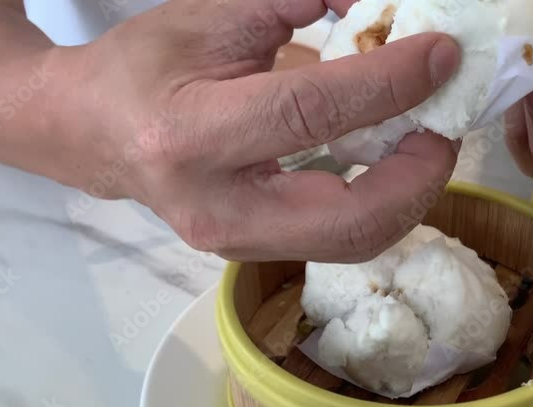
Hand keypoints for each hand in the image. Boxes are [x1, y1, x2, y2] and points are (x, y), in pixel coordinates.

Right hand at [51, 0, 460, 261]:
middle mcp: (216, 209)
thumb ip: (295, 4)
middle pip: (349, 218)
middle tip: (444, 124)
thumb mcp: (210, 16)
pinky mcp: (255, 254)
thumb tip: (377, 4)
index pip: (310, 113)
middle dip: (418, 174)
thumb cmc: (144, 67)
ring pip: (352, 242)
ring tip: (426, 141)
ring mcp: (236, 244)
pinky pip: (338, 240)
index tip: (440, 53)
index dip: (388, 82)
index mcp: (192, 135)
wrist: (88, 132)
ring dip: (409, 195)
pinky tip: (393, 164)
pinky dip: (381, 204)